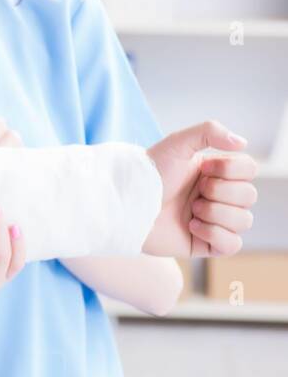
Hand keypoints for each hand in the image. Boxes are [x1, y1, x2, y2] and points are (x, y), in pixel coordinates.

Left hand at [144, 121, 257, 256]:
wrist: (128, 203)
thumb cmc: (148, 173)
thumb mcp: (177, 143)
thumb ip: (210, 131)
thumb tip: (242, 142)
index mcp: (214, 173)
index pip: (249, 169)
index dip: (230, 170)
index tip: (203, 168)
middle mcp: (217, 196)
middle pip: (249, 195)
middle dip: (220, 192)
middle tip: (193, 193)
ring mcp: (212, 220)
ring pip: (244, 220)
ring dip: (216, 213)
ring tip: (190, 210)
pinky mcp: (204, 244)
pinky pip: (233, 244)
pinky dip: (215, 234)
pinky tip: (191, 227)